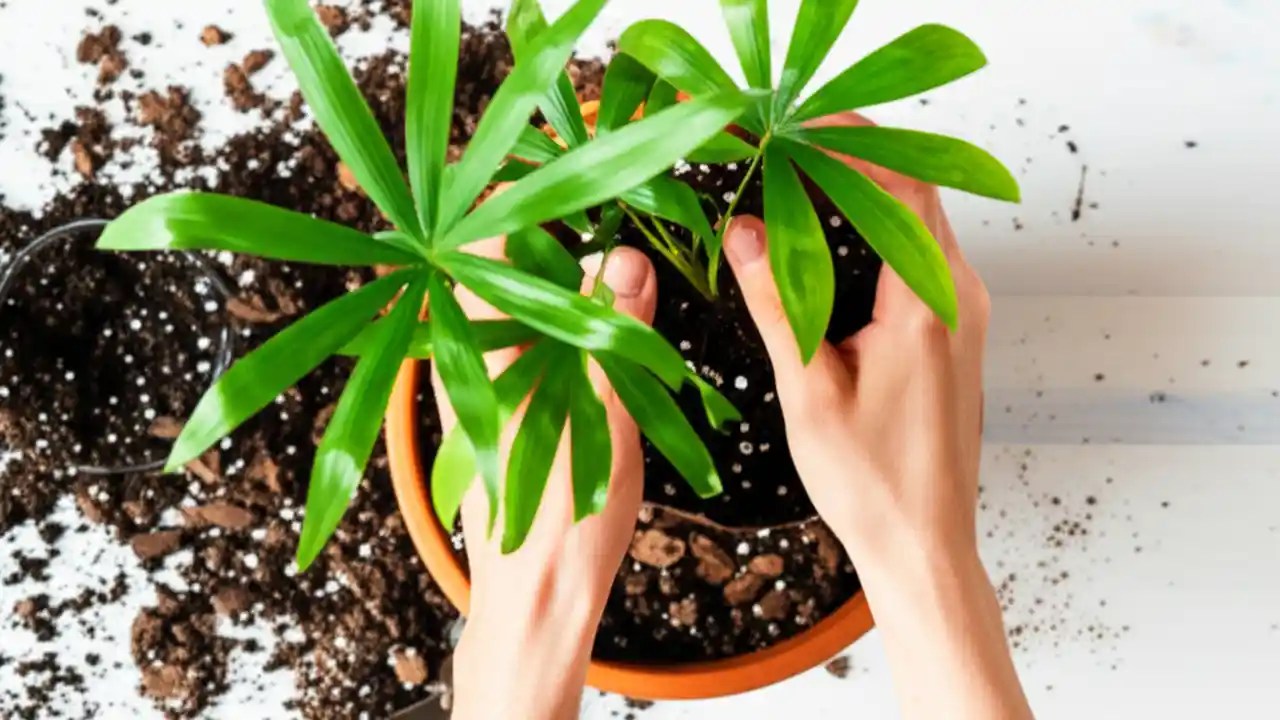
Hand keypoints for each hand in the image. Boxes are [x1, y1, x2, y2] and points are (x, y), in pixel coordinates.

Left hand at [434, 242, 657, 719]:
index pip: (485, 241)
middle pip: (508, 263)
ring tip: (630, 262)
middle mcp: (471, 355)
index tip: (584, 176)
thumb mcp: (599, 415)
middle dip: (563, 233)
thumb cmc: (558, 517)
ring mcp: (489, 378)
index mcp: (478, 349)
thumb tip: (626, 257)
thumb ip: (611, 332)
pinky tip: (617, 322)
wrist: (537, 595)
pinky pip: (538, 336)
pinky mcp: (509, 402)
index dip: (530, 200)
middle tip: (623, 217)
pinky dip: (575, 316)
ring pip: (527, 299)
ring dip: (573, 275)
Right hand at [723, 112, 987, 569]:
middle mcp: (958, 300)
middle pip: (913, 195)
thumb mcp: (810, 389)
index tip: (805, 122)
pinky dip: (874, 236)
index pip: (902, 187)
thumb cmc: (873, 483)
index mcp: (928, 305)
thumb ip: (777, 302)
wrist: (924, 545)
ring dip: (863, 198)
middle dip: (851, 161)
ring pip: (915, 226)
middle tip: (788, 146)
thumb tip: (745, 231)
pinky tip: (828, 243)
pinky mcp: (952, 335)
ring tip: (799, 182)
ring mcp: (961, 317)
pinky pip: (916, 261)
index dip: (856, 142)